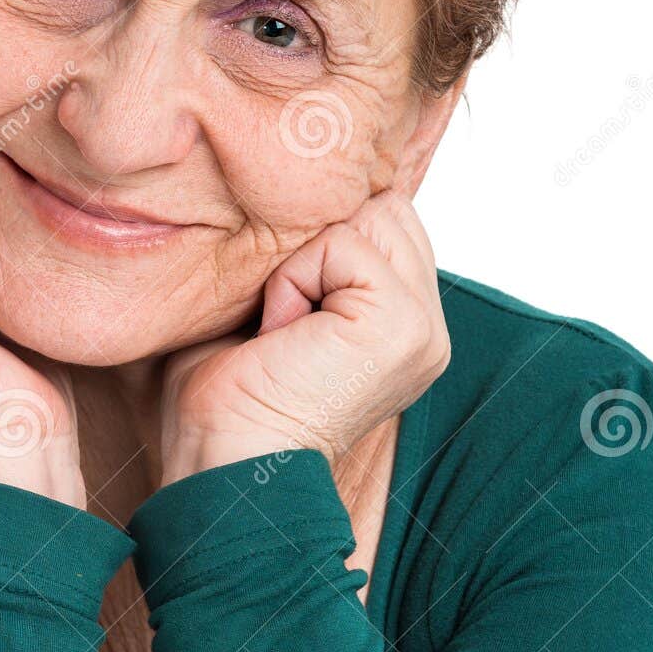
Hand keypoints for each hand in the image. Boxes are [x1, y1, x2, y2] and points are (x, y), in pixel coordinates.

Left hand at [159, 191, 450, 482]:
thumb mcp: (280, 305)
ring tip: (282, 327)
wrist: (224, 467)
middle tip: (281, 320)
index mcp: (405, 325)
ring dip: (303, 262)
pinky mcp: (402, 325)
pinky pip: (343, 244)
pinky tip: (281, 333)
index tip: (281, 309)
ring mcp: (423, 327)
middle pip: (383, 208)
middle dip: (317, 245)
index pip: (384, 218)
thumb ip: (315, 252)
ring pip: (367, 216)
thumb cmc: (228, 399)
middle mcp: (428, 327)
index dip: (321, 239)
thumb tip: (306, 184)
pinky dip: (294, 280)